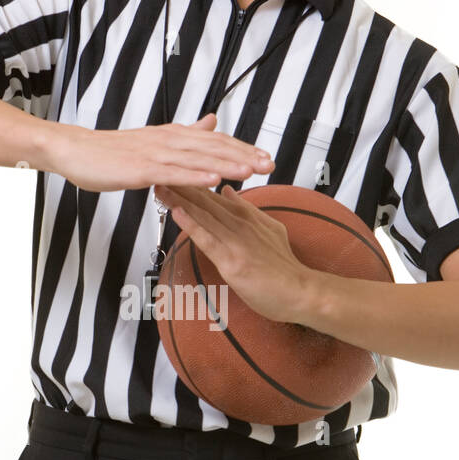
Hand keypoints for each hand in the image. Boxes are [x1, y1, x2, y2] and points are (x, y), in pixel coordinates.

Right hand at [44, 112, 273, 192]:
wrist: (78, 151)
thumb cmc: (114, 151)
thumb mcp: (156, 139)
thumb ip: (186, 133)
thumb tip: (212, 122)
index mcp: (174, 135)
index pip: (216, 141)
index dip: (243, 148)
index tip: (268, 157)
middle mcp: (169, 141)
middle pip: (213, 148)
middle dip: (244, 156)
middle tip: (271, 164)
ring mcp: (156, 155)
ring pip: (198, 160)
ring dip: (226, 165)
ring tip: (252, 171)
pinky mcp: (142, 169)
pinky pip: (174, 174)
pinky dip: (195, 177)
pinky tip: (213, 181)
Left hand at [154, 181, 317, 323]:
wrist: (300, 291)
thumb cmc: (284, 266)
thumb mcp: (269, 228)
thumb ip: (246, 209)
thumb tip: (228, 191)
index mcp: (246, 216)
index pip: (213, 194)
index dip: (191, 181)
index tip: (173, 169)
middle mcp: (239, 224)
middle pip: (204, 200)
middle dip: (179, 184)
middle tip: (157, 168)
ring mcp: (236, 241)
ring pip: (203, 216)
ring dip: (179, 200)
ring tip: (159, 185)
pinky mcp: (233, 261)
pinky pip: (208, 240)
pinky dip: (192, 225)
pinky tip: (176, 213)